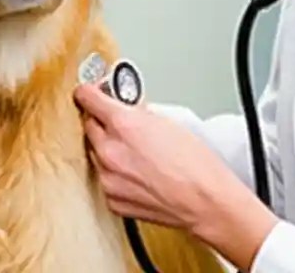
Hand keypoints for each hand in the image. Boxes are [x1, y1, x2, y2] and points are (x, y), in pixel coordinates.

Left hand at [73, 83, 277, 268]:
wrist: (206, 202)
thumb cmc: (196, 165)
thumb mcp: (166, 122)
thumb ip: (137, 113)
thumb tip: (124, 108)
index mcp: (123, 125)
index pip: (87, 98)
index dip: (89, 93)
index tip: (89, 92)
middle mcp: (110, 152)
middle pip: (89, 126)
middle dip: (101, 122)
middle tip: (118, 123)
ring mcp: (108, 178)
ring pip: (95, 154)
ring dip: (108, 149)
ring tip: (136, 153)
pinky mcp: (112, 199)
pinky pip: (105, 179)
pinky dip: (115, 174)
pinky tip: (136, 173)